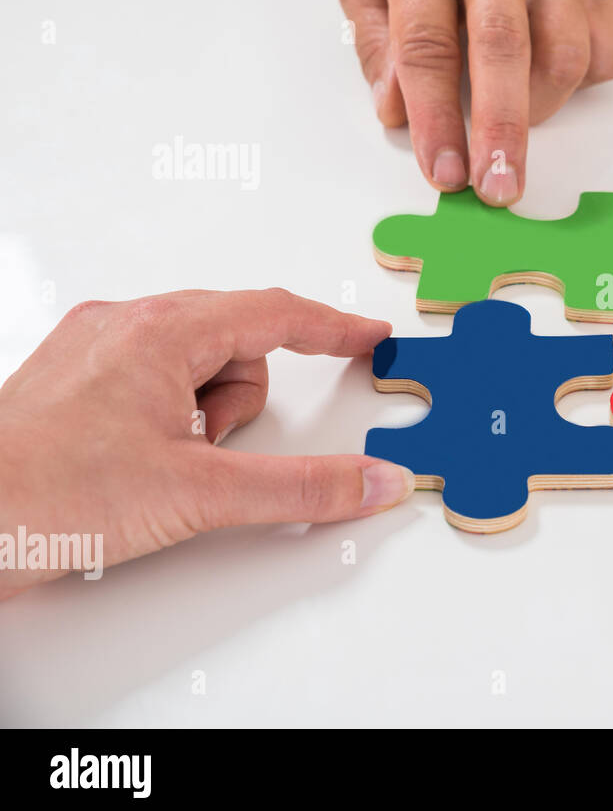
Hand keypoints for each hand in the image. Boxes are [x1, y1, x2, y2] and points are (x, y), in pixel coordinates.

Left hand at [0, 290, 414, 598]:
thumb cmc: (45, 497)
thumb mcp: (198, 494)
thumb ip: (300, 487)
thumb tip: (369, 480)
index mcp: (158, 331)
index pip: (275, 312)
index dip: (333, 328)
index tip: (369, 337)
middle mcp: (123, 326)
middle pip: (233, 345)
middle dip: (239, 403)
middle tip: (210, 454)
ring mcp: (93, 352)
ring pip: (192, 367)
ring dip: (201, 419)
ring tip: (161, 469)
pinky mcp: (72, 382)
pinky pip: (153, 383)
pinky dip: (169, 419)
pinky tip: (138, 464)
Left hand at [339, 0, 612, 205]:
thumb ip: (376, 40)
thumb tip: (395, 109)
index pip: (428, 48)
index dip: (435, 119)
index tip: (442, 172)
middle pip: (504, 52)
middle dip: (502, 132)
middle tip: (498, 188)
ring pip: (565, 57)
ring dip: (539, 109)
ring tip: (515, 121)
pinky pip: (605, 51)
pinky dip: (581, 81)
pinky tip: (550, 73)